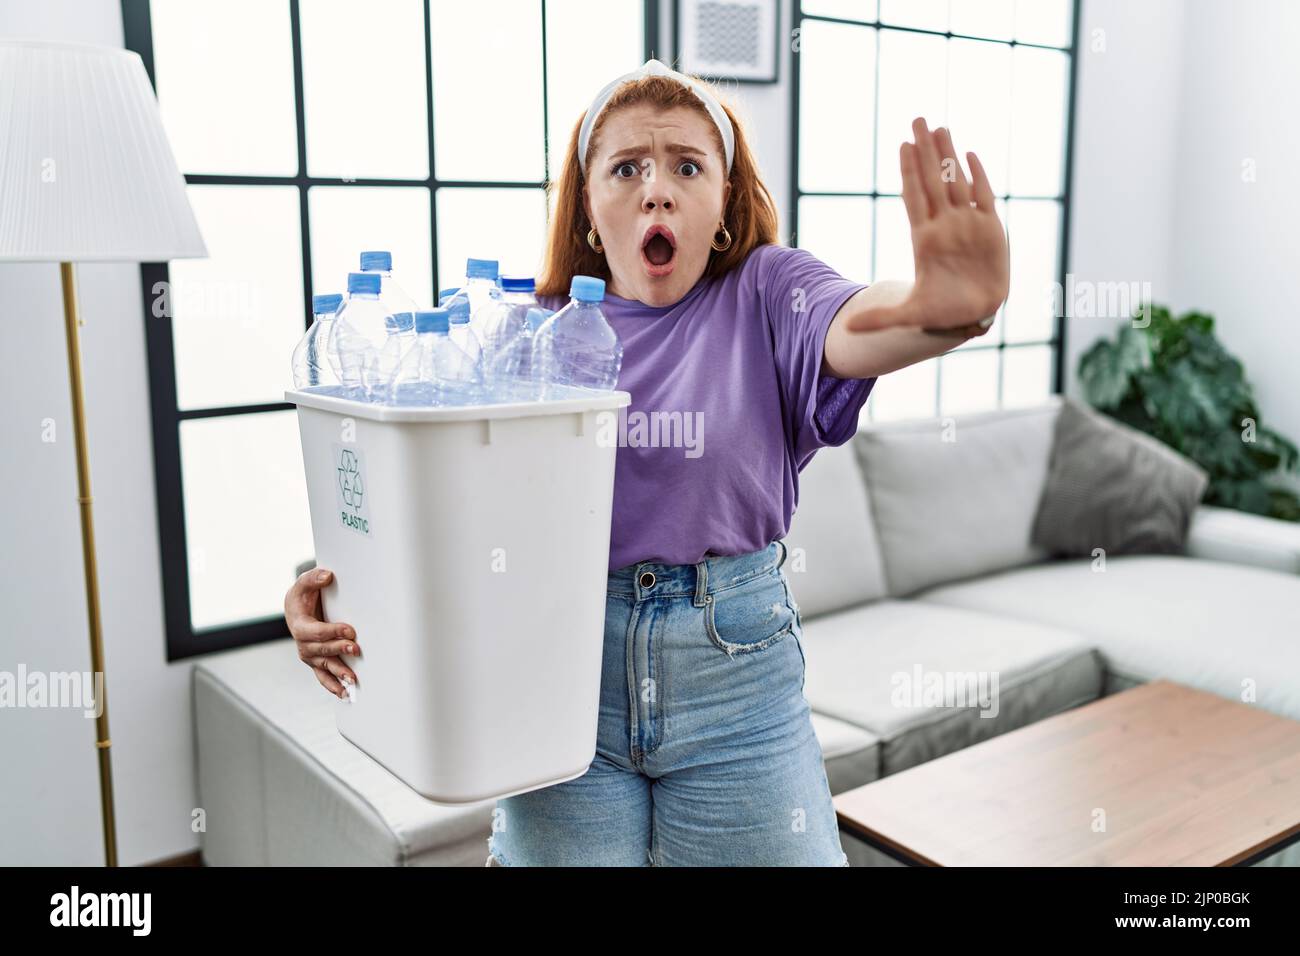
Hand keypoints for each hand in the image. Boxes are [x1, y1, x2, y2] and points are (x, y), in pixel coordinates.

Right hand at [285, 567, 357, 698]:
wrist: (297, 609)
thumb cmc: (303, 596)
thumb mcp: (304, 583)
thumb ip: (313, 578)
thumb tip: (327, 576)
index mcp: (300, 625)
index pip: (316, 632)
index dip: (332, 632)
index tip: (350, 630)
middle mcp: (303, 644)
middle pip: (322, 650)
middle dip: (339, 650)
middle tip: (356, 650)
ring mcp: (311, 656)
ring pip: (324, 667)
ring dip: (338, 673)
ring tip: (352, 680)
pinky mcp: (318, 662)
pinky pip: (324, 677)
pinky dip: (333, 686)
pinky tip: (346, 694)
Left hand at [845, 117, 1008, 332]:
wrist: (972, 314)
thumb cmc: (940, 312)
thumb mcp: (908, 317)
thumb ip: (880, 319)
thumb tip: (847, 331)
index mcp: (924, 240)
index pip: (914, 198)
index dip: (909, 172)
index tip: (902, 145)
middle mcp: (945, 226)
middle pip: (933, 181)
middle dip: (926, 150)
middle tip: (918, 119)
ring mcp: (967, 224)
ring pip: (957, 182)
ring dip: (949, 155)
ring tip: (941, 127)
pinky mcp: (990, 229)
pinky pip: (983, 197)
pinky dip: (979, 177)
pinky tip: (972, 155)